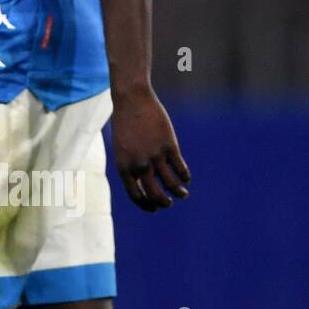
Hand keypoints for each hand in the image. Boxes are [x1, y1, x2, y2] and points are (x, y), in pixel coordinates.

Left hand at [110, 85, 190, 211]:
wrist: (131, 100)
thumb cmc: (125, 123)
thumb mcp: (122, 147)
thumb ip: (130, 165)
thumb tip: (143, 183)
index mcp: (124, 167)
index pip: (135, 195)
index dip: (146, 205)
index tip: (154, 209)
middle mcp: (139, 165)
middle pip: (155, 194)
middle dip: (163, 203)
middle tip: (168, 203)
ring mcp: (155, 156)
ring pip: (171, 184)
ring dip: (179, 193)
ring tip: (183, 194)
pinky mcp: (169, 146)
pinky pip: (180, 168)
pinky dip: (185, 176)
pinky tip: (186, 178)